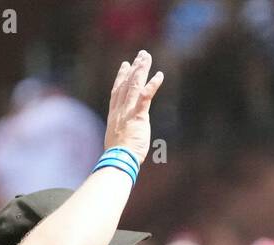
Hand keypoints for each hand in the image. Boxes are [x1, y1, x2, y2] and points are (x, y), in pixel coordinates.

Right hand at [103, 50, 163, 164]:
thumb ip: (122, 133)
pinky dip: (152, 85)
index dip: (121, 77)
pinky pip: (145, 96)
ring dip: (141, 70)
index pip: (117, 91)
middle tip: (141, 55)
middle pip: (126, 84)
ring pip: (134, 85)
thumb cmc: (119, 157)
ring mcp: (127, 112)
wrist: (119, 160)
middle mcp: (119, 110)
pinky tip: (159, 75)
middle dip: (134, 68)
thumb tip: (123, 139)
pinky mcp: (137, 116)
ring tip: (146, 57)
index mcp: (114, 115)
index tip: (125, 65)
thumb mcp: (117, 141)